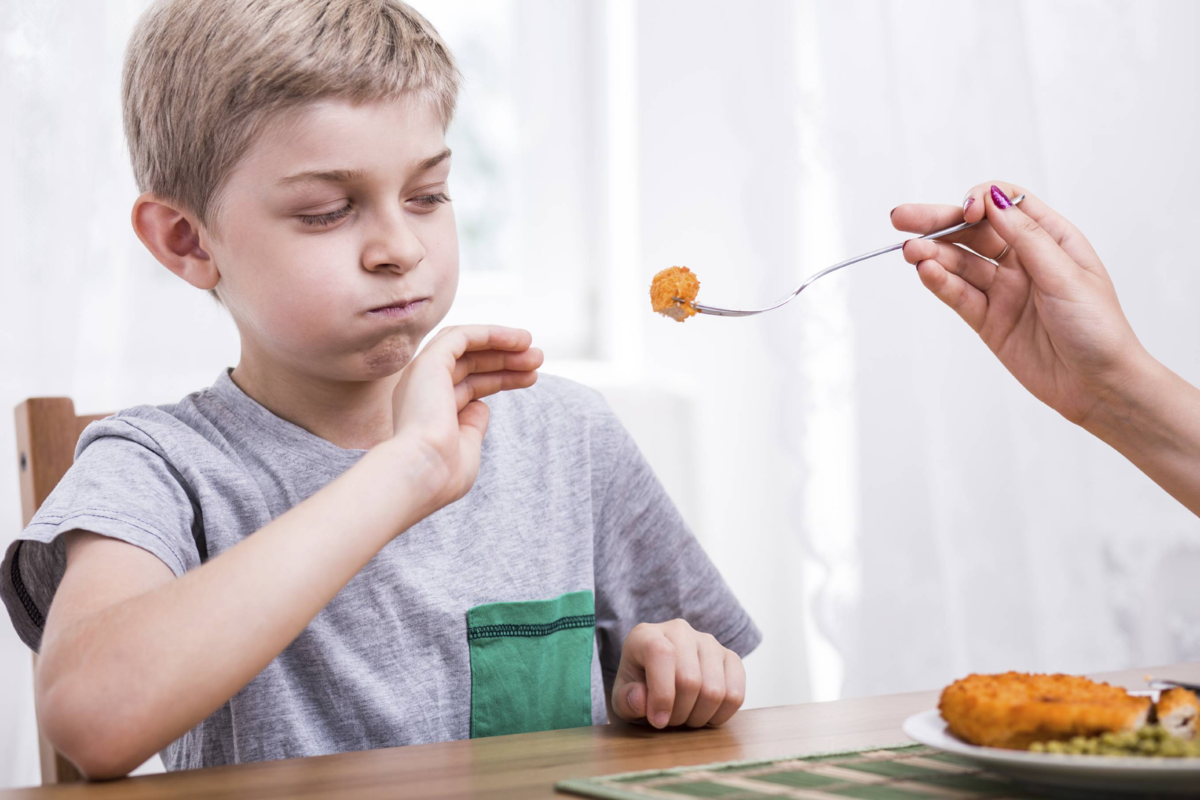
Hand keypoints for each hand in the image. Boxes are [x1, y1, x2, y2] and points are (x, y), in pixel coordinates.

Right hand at [391, 325, 542, 513]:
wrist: (422, 473)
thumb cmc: (444, 474)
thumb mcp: (467, 449)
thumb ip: (473, 425)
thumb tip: (482, 406)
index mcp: (428, 413)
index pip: (468, 385)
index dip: (501, 378)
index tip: (531, 377)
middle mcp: (421, 391)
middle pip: (469, 364)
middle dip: (506, 360)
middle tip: (538, 359)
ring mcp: (422, 375)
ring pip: (464, 347)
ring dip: (500, 344)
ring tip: (533, 346)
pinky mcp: (428, 362)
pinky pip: (461, 336)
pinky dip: (490, 334)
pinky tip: (519, 339)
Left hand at [611, 619, 745, 728]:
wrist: (660, 680)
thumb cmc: (639, 688)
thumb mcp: (622, 698)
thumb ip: (626, 700)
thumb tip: (641, 700)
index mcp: (646, 635)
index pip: (661, 654)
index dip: (661, 693)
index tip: (658, 721)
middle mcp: (680, 631)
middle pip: (690, 680)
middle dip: (679, 713)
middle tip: (669, 721)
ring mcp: (709, 642)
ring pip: (715, 690)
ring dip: (699, 716)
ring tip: (685, 717)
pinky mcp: (730, 658)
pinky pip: (736, 694)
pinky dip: (720, 715)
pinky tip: (705, 714)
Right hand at [892, 182, 1148, 426]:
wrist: (1099, 386)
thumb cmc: (1098, 329)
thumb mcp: (1067, 275)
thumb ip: (1027, 237)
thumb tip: (994, 199)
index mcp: (1050, 240)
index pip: (1005, 206)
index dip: (980, 201)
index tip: (967, 211)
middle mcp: (1023, 261)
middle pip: (972, 232)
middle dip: (937, 222)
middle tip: (902, 217)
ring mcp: (1003, 291)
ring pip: (960, 263)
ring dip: (933, 254)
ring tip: (910, 251)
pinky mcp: (988, 320)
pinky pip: (959, 295)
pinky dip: (940, 283)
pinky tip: (925, 272)